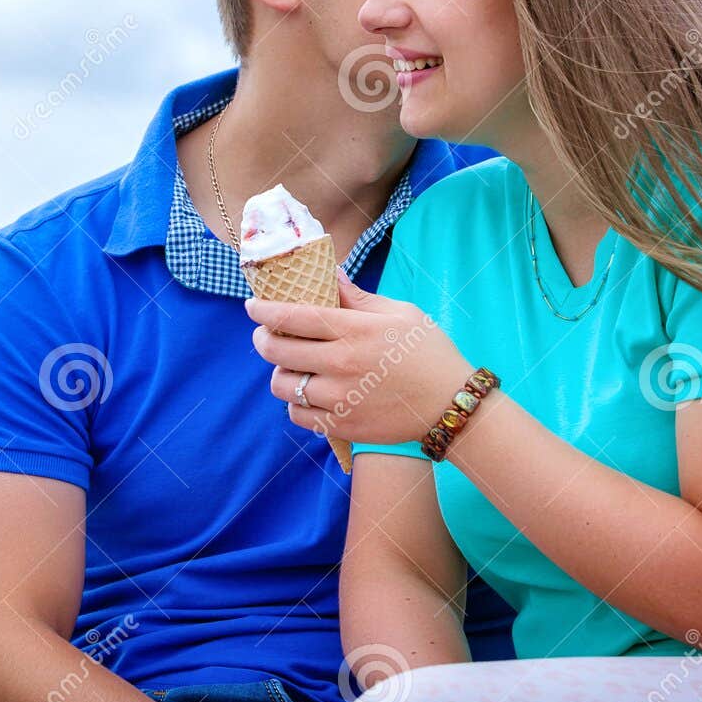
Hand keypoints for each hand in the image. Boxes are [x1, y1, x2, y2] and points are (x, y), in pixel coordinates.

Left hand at [244, 270, 471, 444]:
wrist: (449, 405)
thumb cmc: (428, 352)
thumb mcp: (400, 313)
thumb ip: (359, 298)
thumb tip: (330, 276)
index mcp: (355, 330)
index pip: (293, 317)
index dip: (264, 311)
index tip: (251, 306)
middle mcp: (342, 364)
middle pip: (278, 352)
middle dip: (262, 340)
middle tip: (265, 335)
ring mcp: (340, 398)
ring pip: (283, 386)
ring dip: (279, 373)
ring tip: (289, 367)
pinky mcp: (342, 426)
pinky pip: (298, 416)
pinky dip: (295, 404)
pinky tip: (307, 393)